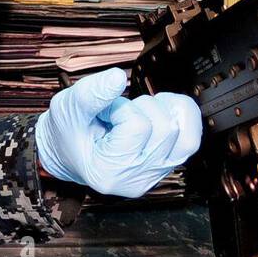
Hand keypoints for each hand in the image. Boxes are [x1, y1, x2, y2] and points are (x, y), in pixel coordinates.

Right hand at [34, 67, 201, 197]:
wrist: (67, 149)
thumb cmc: (66, 130)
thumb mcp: (68, 107)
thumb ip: (91, 93)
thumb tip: (118, 77)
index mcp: (108, 171)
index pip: (137, 127)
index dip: (122, 107)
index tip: (105, 112)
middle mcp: (136, 180)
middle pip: (166, 129)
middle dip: (144, 108)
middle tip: (120, 112)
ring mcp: (153, 175)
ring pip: (186, 136)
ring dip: (164, 113)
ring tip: (139, 113)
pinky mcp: (165, 166)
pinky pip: (190, 140)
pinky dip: (181, 117)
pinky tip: (161, 111)